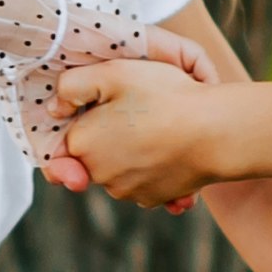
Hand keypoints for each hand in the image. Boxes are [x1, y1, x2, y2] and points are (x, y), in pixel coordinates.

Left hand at [40, 48, 245, 207]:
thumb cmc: (166, 96)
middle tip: (139, 111)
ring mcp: (127, 191)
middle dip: (110, 134)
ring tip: (159, 126)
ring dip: (132, 152)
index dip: (86, 117)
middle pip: (94, 152)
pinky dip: (154, 166)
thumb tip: (54, 107)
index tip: (109, 105)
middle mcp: (99, 174)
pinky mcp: (154, 198)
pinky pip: (145, 180)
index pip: (67, 134)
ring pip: (119, 168)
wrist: (217, 133)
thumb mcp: (114, 73)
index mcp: (82, 144)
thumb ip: (72, 86)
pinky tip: (171, 146)